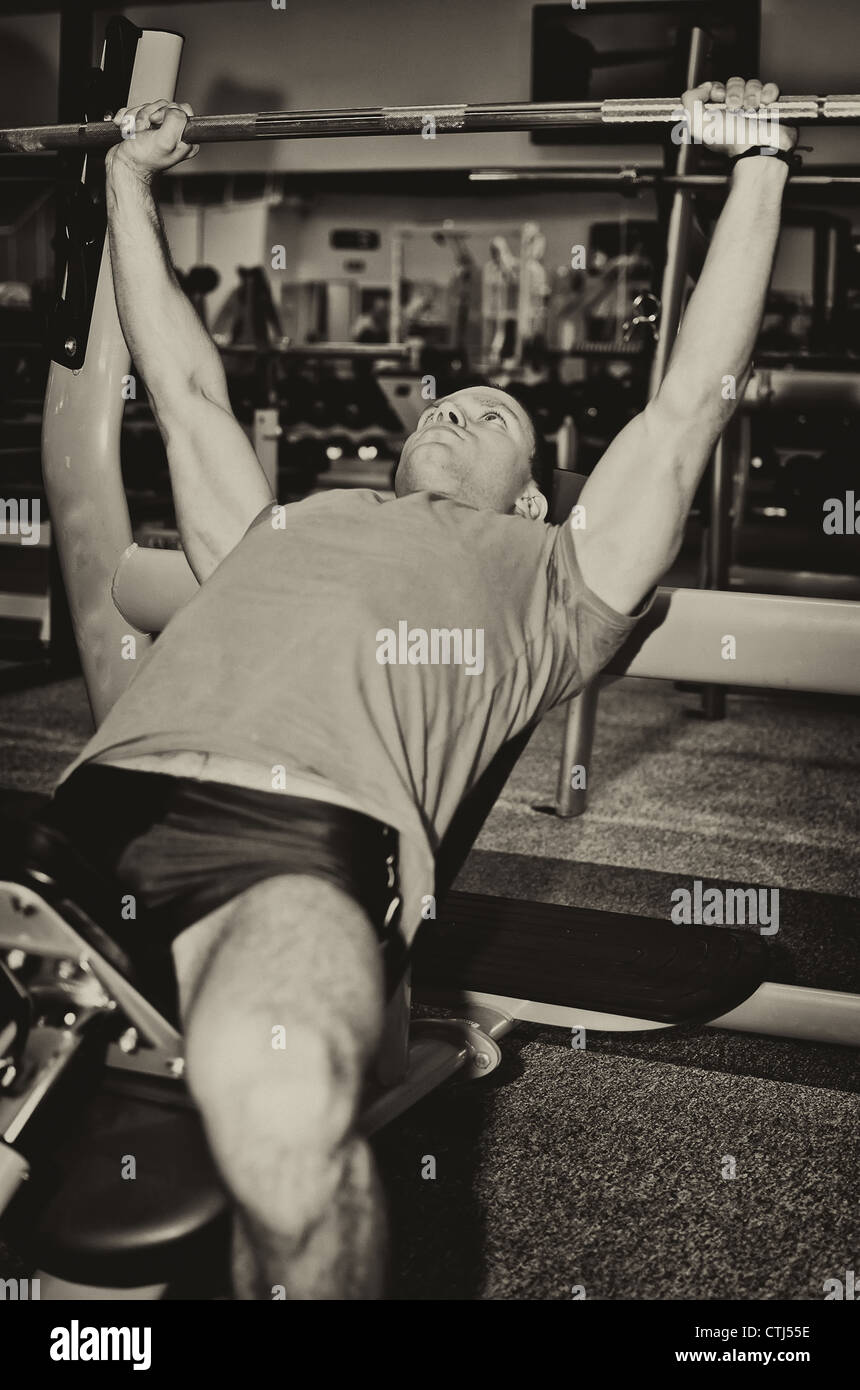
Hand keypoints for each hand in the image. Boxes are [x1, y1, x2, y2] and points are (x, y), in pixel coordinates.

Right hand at [106, 100, 199, 179]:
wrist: (124, 167)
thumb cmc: (143, 159)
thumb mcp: (165, 141)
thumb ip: (176, 121)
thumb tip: (174, 109)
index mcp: (185, 138)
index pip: (183, 109)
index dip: (167, 112)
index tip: (157, 123)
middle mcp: (174, 133)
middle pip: (163, 106)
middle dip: (147, 116)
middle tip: (144, 130)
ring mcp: (158, 129)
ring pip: (148, 107)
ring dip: (135, 118)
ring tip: (134, 132)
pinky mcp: (144, 126)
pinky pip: (134, 110)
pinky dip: (127, 118)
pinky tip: (127, 129)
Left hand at [680, 79, 797, 157]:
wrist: (757, 148)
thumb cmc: (730, 141)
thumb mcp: (698, 125)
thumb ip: (690, 101)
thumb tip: (701, 86)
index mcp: (716, 114)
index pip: (716, 87)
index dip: (717, 88)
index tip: (719, 97)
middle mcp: (734, 111)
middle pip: (734, 83)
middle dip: (735, 93)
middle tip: (736, 108)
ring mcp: (754, 108)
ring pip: (753, 84)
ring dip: (751, 94)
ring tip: (752, 109)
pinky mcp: (772, 106)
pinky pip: (770, 88)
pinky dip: (768, 92)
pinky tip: (765, 103)